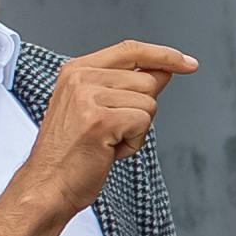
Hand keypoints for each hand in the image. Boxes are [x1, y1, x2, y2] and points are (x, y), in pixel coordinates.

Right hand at [0, 39, 193, 235]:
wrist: (47, 186)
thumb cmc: (71, 154)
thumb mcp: (95, 109)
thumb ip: (127, 86)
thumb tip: (165, 70)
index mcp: (76, 70)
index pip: (130, 50)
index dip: (163, 55)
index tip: (187, 63)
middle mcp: (81, 78)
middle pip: (147, 81)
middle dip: (141, 111)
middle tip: (111, 131)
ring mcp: (89, 97)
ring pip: (149, 104)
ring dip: (137, 130)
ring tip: (106, 142)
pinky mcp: (101, 120)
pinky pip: (144, 123)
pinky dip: (133, 144)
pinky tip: (108, 151)